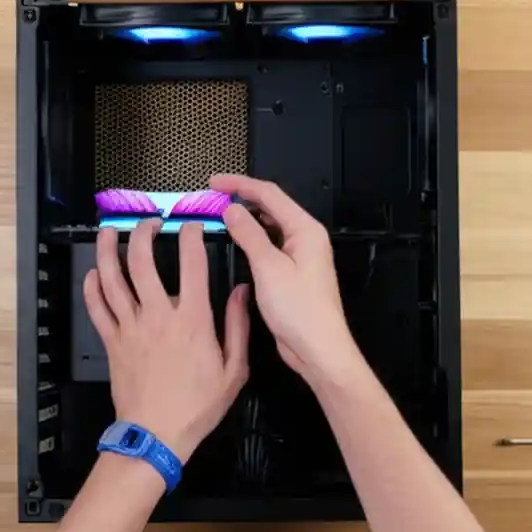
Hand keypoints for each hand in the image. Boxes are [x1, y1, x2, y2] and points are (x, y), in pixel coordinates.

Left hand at [82, 220, 249, 460]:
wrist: (156, 435)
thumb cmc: (198, 407)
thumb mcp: (234, 370)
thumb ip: (239, 326)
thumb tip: (242, 291)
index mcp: (192, 320)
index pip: (192, 263)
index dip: (192, 236)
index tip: (193, 226)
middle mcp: (157, 316)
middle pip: (142, 260)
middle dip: (143, 233)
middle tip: (149, 223)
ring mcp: (130, 327)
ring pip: (112, 278)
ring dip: (107, 250)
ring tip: (110, 232)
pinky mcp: (112, 342)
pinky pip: (97, 307)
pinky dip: (92, 287)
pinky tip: (94, 274)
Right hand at [209, 174, 362, 386]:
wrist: (318, 348)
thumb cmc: (299, 310)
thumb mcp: (268, 267)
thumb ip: (249, 234)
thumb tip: (231, 210)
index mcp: (306, 229)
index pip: (270, 194)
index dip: (240, 185)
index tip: (214, 183)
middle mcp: (306, 238)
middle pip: (272, 207)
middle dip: (242, 199)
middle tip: (213, 199)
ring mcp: (301, 256)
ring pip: (270, 227)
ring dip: (246, 219)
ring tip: (220, 216)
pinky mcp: (294, 273)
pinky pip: (271, 246)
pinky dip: (252, 240)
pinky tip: (237, 242)